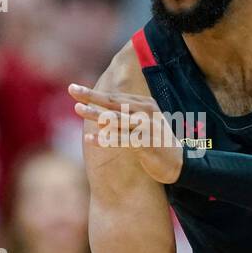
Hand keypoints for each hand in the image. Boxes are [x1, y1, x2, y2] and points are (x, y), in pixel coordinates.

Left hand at [69, 83, 183, 183]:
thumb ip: (126, 115)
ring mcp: (146, 127)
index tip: (75, 89)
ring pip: (116, 119)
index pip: (114, 97)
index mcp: (144, 104)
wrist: (179, 163)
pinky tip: (90, 139)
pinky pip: (122, 140)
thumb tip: (101, 113)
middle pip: (113, 103)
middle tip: (72, 89)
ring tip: (78, 109)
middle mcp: (145, 112)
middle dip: (91, 96)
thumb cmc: (157, 143)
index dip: (94, 93)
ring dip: (96, 114)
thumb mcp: (144, 123)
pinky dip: (106, 140)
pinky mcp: (146, 143)